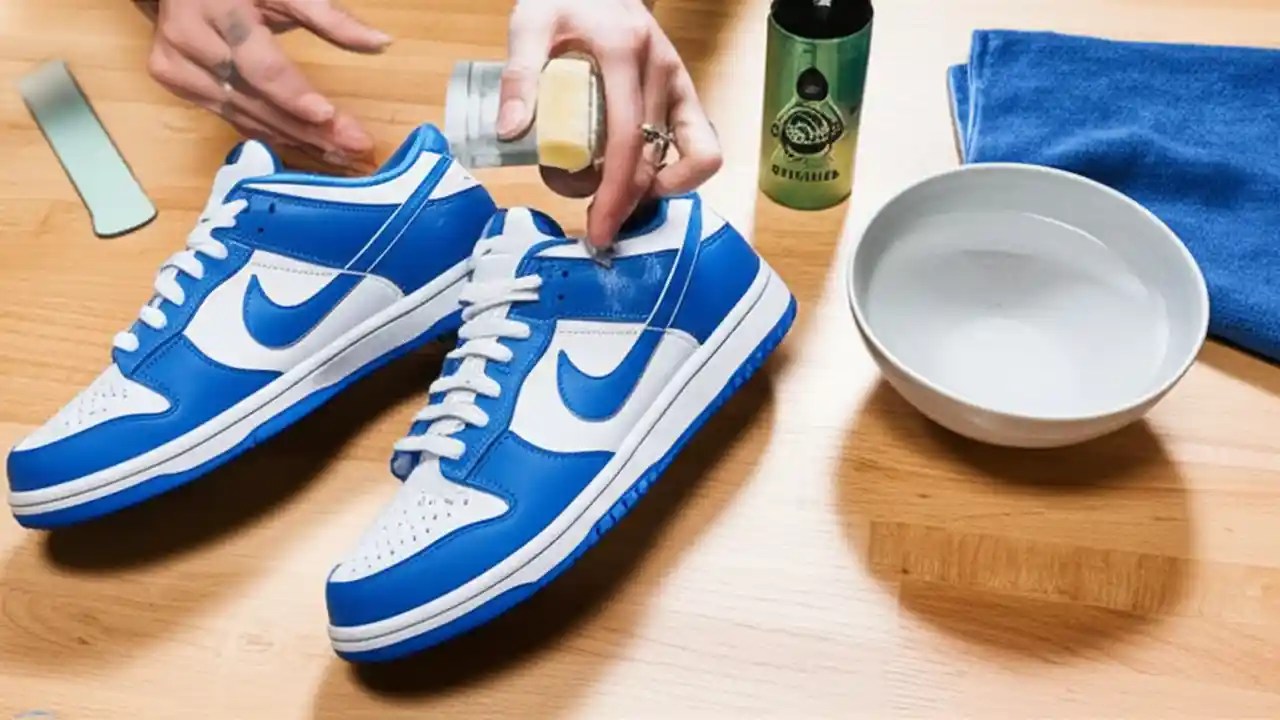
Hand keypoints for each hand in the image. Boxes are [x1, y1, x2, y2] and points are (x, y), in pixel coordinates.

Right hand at [146, 0, 390, 166]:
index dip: (293, 95)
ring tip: (338, 156)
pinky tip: (304, 148)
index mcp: (218, 10)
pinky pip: (230, 117)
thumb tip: (382, 43)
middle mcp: (189, 41)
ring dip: (293, 140)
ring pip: (243, 115)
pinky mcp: (175, 84)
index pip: (259, 64)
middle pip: (255, 98)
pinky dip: (270, 134)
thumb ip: (330, 18)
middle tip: (351, 150)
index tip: (328, 118)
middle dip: (306, 129)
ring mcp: (176, 67)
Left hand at [499, 0, 721, 248]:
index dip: (615, 193)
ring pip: (680, 156)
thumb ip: (519, 75)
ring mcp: (678, 82)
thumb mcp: (530, 24)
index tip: (599, 229)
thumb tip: (510, 133)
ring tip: (612, 198)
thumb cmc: (566, 3)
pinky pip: (700, 144)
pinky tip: (645, 181)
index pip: (626, 140)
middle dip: (626, 202)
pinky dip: (676, 172)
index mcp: (623, 53)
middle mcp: (660, 69)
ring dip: (647, 190)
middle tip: (596, 225)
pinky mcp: (686, 93)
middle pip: (651, 158)